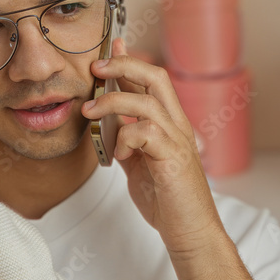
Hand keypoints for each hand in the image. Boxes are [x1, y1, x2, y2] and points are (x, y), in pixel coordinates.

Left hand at [81, 38, 222, 253]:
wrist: (189, 231)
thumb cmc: (166, 200)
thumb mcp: (138, 164)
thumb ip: (126, 141)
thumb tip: (106, 124)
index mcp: (170, 124)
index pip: (152, 81)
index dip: (130, 61)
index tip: (111, 48)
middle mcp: (177, 126)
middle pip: (157, 77)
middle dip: (124, 66)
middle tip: (97, 69)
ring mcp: (178, 141)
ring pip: (148, 102)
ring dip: (114, 101)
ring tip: (90, 112)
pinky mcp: (173, 159)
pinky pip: (147, 133)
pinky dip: (126, 137)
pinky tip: (118, 153)